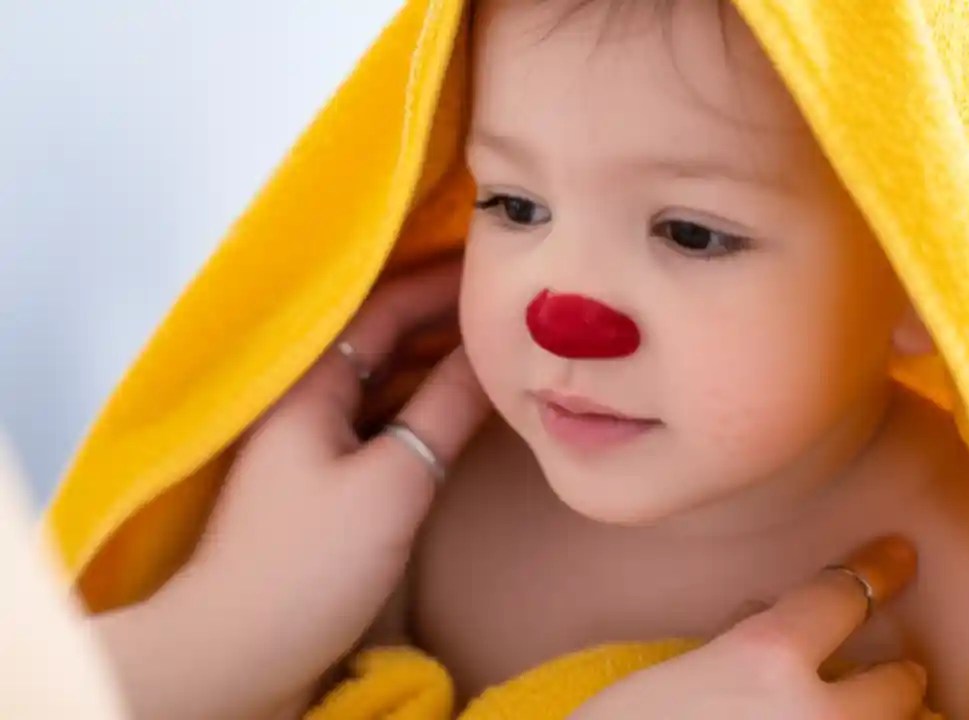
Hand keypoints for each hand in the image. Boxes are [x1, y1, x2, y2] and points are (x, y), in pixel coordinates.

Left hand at [96, 258, 490, 719]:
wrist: (237, 655)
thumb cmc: (309, 563)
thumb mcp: (392, 481)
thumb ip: (444, 411)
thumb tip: (492, 355)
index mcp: (309, 387)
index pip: (383, 309)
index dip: (441, 285)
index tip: (498, 271)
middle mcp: (307, 404)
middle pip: (383, 342)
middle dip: (445, 321)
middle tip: (511, 312)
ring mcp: (314, 446)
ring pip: (385, 385)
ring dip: (437, 367)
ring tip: (500, 355)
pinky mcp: (325, 487)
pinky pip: (382, 425)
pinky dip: (423, 411)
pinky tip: (462, 414)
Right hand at [571, 537, 931, 719]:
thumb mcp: (676, 672)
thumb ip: (739, 642)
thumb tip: (772, 613)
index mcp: (767, 658)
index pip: (848, 594)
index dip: (879, 570)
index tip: (899, 557)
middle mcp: (815, 714)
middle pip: (903, 679)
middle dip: (894, 675)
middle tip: (886, 675)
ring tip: (873, 715)